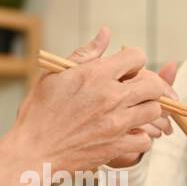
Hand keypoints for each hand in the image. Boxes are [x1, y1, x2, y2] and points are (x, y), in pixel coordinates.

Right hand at [11, 31, 170, 172]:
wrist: (32, 152)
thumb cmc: (39, 113)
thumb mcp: (55, 75)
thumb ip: (85, 53)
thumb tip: (106, 33)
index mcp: (95, 74)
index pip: (136, 56)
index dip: (134, 61)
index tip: (127, 70)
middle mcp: (110, 96)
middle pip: (153, 84)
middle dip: (149, 84)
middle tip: (137, 91)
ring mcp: (116, 123)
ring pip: (154, 111)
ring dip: (147, 110)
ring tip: (133, 112)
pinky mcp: (116, 146)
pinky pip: (145, 140)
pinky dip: (139, 137)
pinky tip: (127, 134)